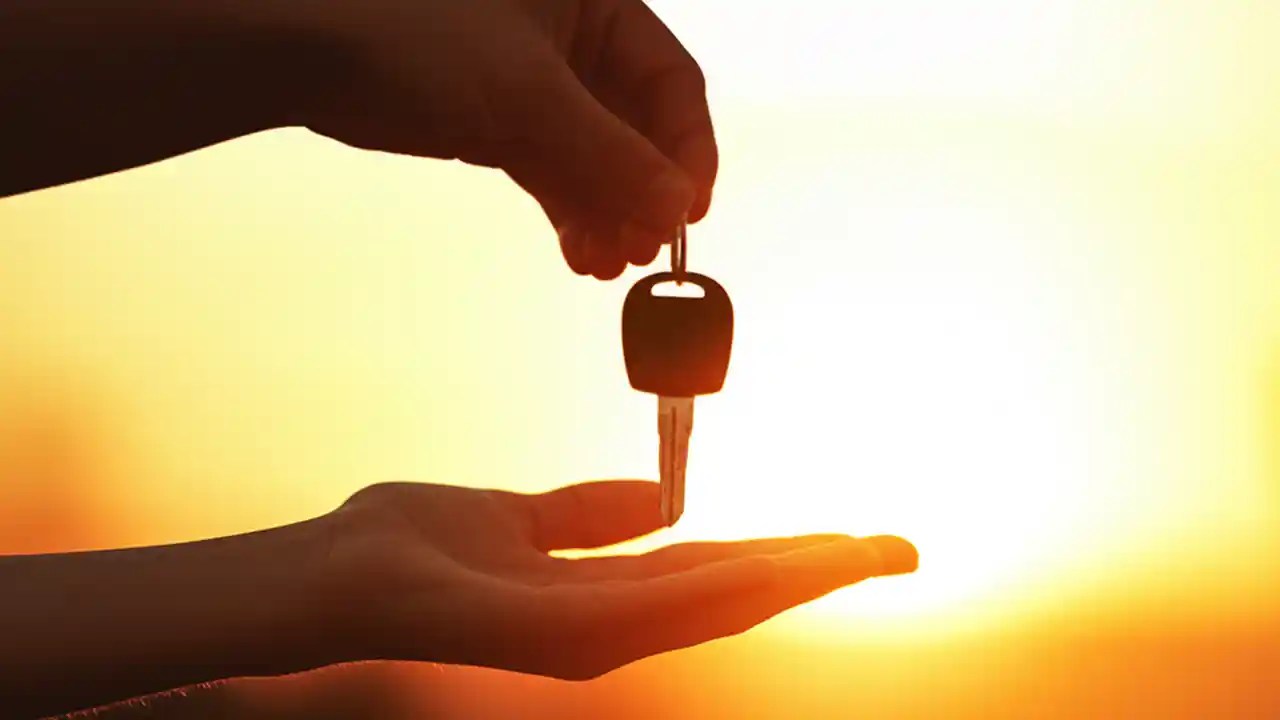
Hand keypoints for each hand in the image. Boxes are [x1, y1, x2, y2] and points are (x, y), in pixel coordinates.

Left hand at [296, 0, 715, 279]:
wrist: (303, 51)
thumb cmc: (411, 37)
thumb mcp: (528, 99)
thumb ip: (611, 155)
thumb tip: (677, 209)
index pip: (670, 79)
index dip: (687, 150)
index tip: (688, 214)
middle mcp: (572, 34)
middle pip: (636, 124)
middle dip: (641, 193)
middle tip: (641, 252)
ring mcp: (535, 77)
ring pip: (595, 154)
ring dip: (606, 212)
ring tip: (605, 264)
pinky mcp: (500, 114)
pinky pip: (555, 167)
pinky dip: (569, 208)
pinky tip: (579, 252)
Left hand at [317, 480, 916, 678]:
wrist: (335, 576)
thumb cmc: (412, 548)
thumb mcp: (519, 519)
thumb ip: (588, 516)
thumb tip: (663, 500)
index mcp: (600, 595)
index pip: (710, 570)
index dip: (782, 556)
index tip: (845, 538)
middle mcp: (609, 624)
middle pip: (733, 591)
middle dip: (814, 571)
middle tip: (895, 549)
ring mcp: (592, 636)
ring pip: (719, 600)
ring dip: (797, 576)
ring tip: (868, 551)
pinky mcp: (566, 635)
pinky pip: (667, 600)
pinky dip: (734, 582)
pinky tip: (788, 564)